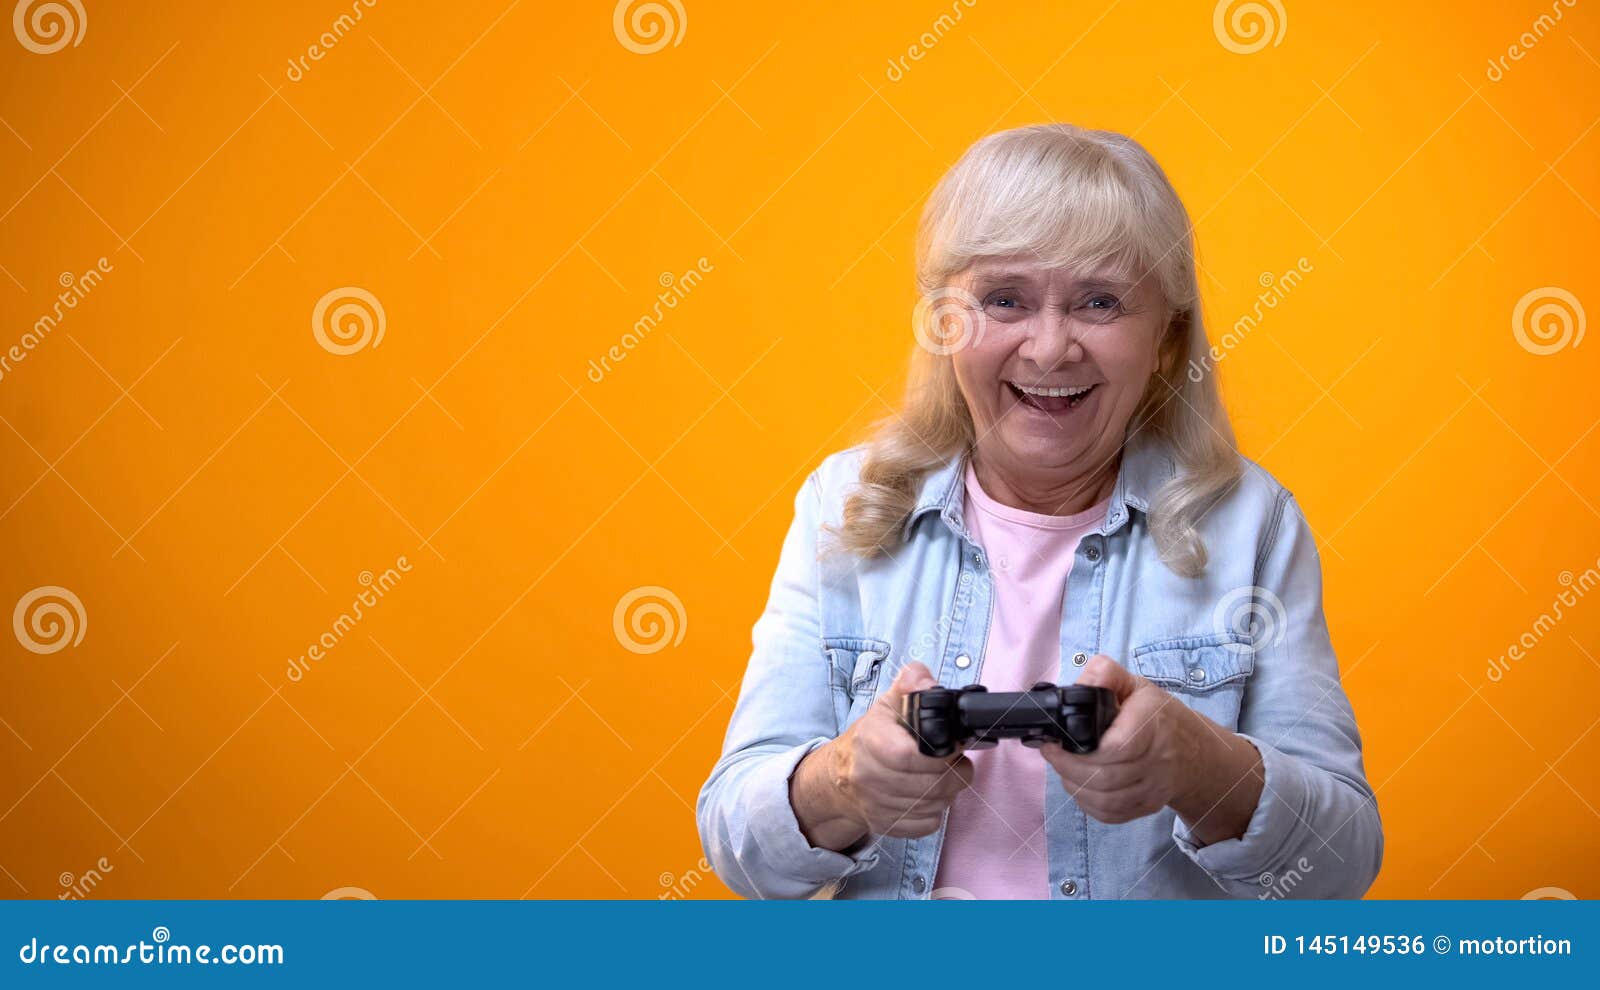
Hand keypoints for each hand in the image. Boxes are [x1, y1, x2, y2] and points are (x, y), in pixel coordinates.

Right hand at [791, 662, 974, 850]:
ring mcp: (877, 805)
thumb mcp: (887, 704)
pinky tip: (928, 793)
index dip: (942, 752)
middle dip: (954, 770)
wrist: (840, 777)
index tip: (951, 745)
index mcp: (870, 742)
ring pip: (936, 804)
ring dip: (948, 789)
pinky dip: (937, 809)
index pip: (912, 755)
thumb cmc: (870, 738)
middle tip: (953, 758)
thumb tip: (925, 680)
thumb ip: (910, 685)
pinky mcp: (887, 826)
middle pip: (932, 783)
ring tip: (941, 772)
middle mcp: (869, 777)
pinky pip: (929, 823)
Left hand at [1039, 655, 1262, 843]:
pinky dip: (1088, 804)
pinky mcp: (1148, 806)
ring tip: (1064, 767)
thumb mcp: (1135, 685)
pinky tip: (1080, 785)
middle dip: (1069, 767)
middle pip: (1106, 777)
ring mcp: (1155, 787)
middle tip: (1053, 753)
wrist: (1194, 751)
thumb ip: (1105, 675)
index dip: (1082, 748)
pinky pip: (1111, 815)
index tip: (1058, 739)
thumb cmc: (1158, 716)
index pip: (1118, 747)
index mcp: (1154, 724)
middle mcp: (1158, 760)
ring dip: (1075, 786)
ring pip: (1106, 800)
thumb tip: (1081, 683)